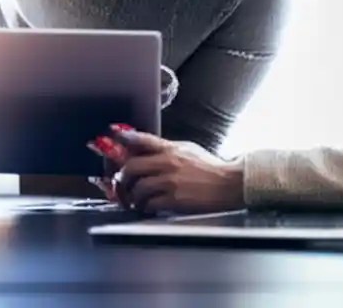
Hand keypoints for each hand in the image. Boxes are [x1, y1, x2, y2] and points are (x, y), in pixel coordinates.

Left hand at [102, 127, 244, 214]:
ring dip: (132, 196)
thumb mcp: (188, 149)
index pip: (141, 139)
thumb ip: (167, 149)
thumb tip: (146, 149)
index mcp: (171, 149)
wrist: (231, 184)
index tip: (111, 135)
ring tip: (134, 199)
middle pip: (131, 166)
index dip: (123, 137)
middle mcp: (168, 163)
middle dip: (121, 177)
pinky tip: (147, 207)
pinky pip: (149, 203)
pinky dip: (144, 206)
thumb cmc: (211, 168)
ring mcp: (170, 182)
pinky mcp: (174, 200)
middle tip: (121, 183)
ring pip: (137, 187)